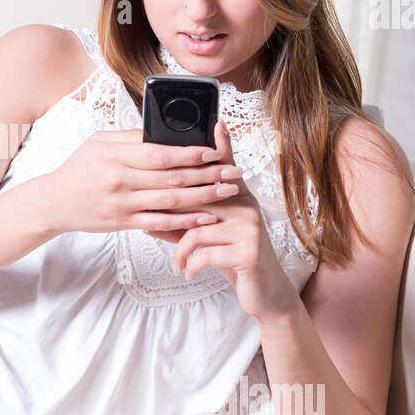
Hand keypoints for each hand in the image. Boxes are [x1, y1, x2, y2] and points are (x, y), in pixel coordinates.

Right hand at [40, 128, 243, 235]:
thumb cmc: (77, 169)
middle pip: (172, 179)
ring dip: (203, 198)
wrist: (54, 202)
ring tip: (227, 192)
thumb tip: (163, 133)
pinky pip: (160, 223)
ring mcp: (123, 205)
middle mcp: (120, 181)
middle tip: (233, 172)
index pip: (160, 155)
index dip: (191, 154)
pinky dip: (184, 221)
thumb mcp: (98, 142)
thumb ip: (130, 138)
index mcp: (115, 156)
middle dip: (207, 175)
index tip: (215, 151)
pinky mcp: (124, 223)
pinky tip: (204, 216)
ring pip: (171, 202)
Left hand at [142, 119, 299, 321]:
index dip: (218, 146)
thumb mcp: (210, 236)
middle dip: (172, 216)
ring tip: (178, 263)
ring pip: (197, 229)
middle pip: (200, 198)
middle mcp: (246, 207)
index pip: (223, 168)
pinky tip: (188, 273)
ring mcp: (250, 228)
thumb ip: (185, 220)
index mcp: (237, 198)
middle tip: (150, 227)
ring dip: (181, 251)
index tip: (215, 124)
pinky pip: (206, 253)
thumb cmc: (231, 258)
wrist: (264, 291)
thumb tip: (152, 213)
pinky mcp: (249, 252)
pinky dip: (192, 265)